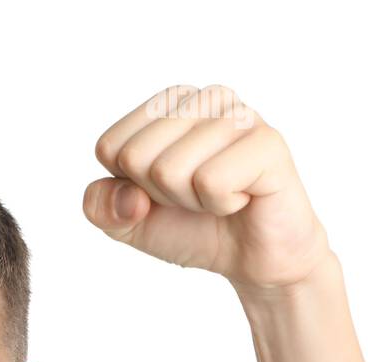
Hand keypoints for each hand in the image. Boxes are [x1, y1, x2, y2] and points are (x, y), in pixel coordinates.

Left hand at [83, 85, 330, 293]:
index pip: (110, 147)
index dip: (131, 187)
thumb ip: (100, 207)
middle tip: (197, 197)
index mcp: (167, 104)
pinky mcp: (267, 140)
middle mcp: (204, 98)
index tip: (166, 192)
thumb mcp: (129, 223)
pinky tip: (243, 198)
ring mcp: (237, 114)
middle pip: (136, 158)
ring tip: (222, 197)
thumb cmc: (192, 228)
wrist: (251, 258)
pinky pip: (210, 182)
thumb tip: (127, 196)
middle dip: (161, 196)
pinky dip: (221, 206)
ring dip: (193, 202)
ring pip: (170, 170)